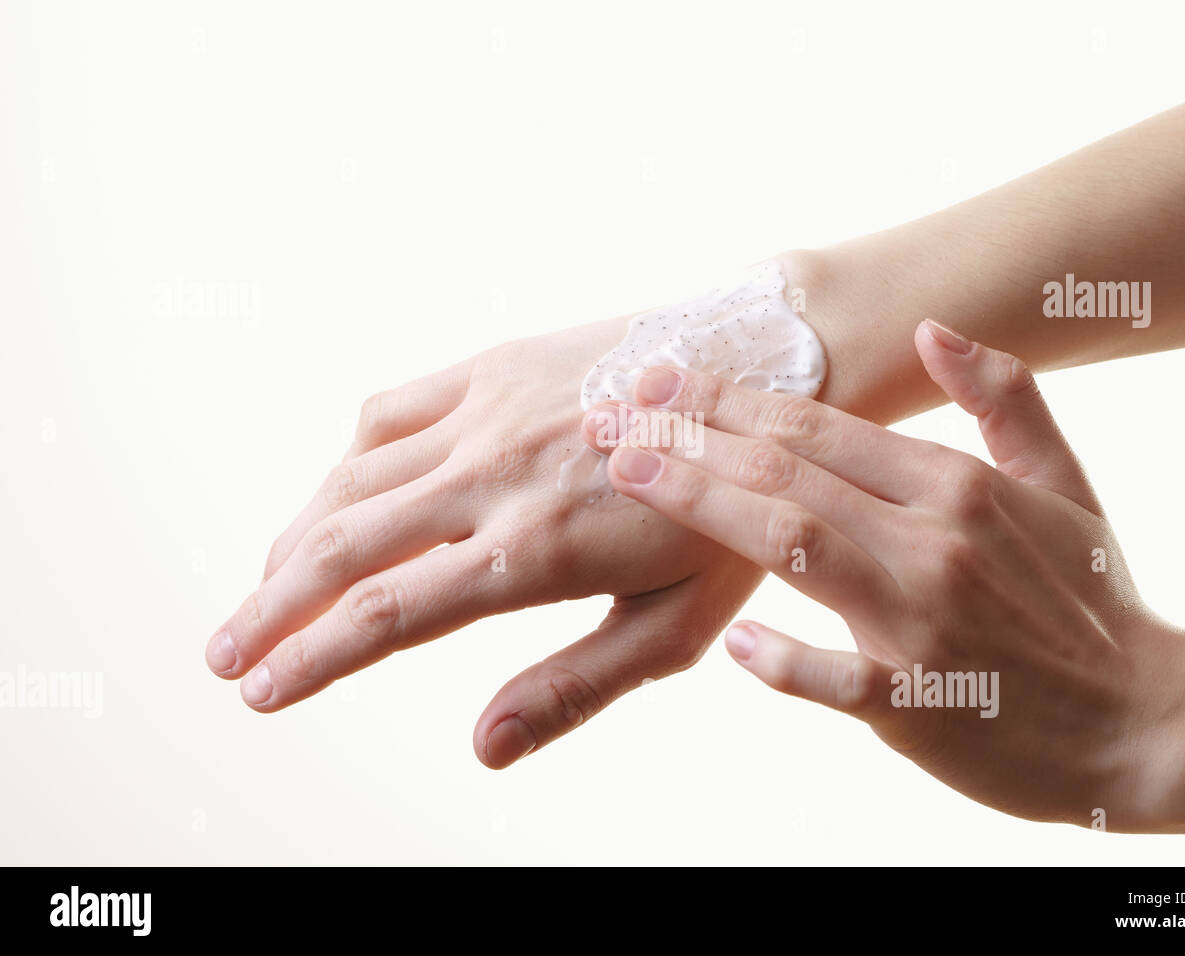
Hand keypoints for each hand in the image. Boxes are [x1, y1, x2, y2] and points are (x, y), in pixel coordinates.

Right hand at [206, 317, 762, 767]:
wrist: (763, 374)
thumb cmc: (728, 513)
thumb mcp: (673, 622)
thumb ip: (575, 685)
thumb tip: (485, 749)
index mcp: (535, 549)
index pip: (389, 614)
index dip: (311, 657)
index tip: (260, 691)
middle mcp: (493, 476)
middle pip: (342, 546)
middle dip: (271, 607)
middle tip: (225, 655)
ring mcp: (487, 412)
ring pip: (350, 479)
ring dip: (292, 537)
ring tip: (265, 586)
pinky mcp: (494, 365)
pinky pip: (390, 411)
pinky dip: (346, 459)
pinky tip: (339, 491)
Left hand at [582, 320, 1184, 831]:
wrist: (1150, 719)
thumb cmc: (1095, 601)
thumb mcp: (1067, 484)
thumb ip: (1005, 398)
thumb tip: (936, 329)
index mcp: (960, 484)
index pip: (822, 424)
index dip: (733, 396)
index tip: (663, 376)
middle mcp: (935, 540)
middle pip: (790, 469)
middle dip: (692, 434)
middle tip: (615, 411)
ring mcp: (925, 623)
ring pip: (796, 543)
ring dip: (708, 505)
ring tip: (635, 474)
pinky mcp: (920, 706)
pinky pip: (832, 679)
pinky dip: (781, 660)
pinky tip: (732, 642)